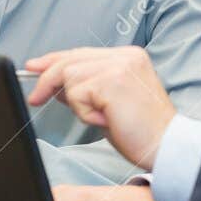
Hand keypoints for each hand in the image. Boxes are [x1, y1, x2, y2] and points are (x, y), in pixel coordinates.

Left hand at [24, 47, 175, 169]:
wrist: (166, 147)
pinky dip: (84, 113)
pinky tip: (106, 120)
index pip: (81, 53)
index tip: (34, 66)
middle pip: (71, 59)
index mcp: (128, 56)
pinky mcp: (112, 80)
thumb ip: (86, 88)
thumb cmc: (141, 131)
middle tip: (35, 97)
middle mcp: (124, 55)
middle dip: (47, 78)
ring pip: (70, 76)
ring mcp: (119, 65)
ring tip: (102, 117)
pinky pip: (77, 95)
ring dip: (77, 104)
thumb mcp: (109, 104)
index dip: (54, 59)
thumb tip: (55, 83)